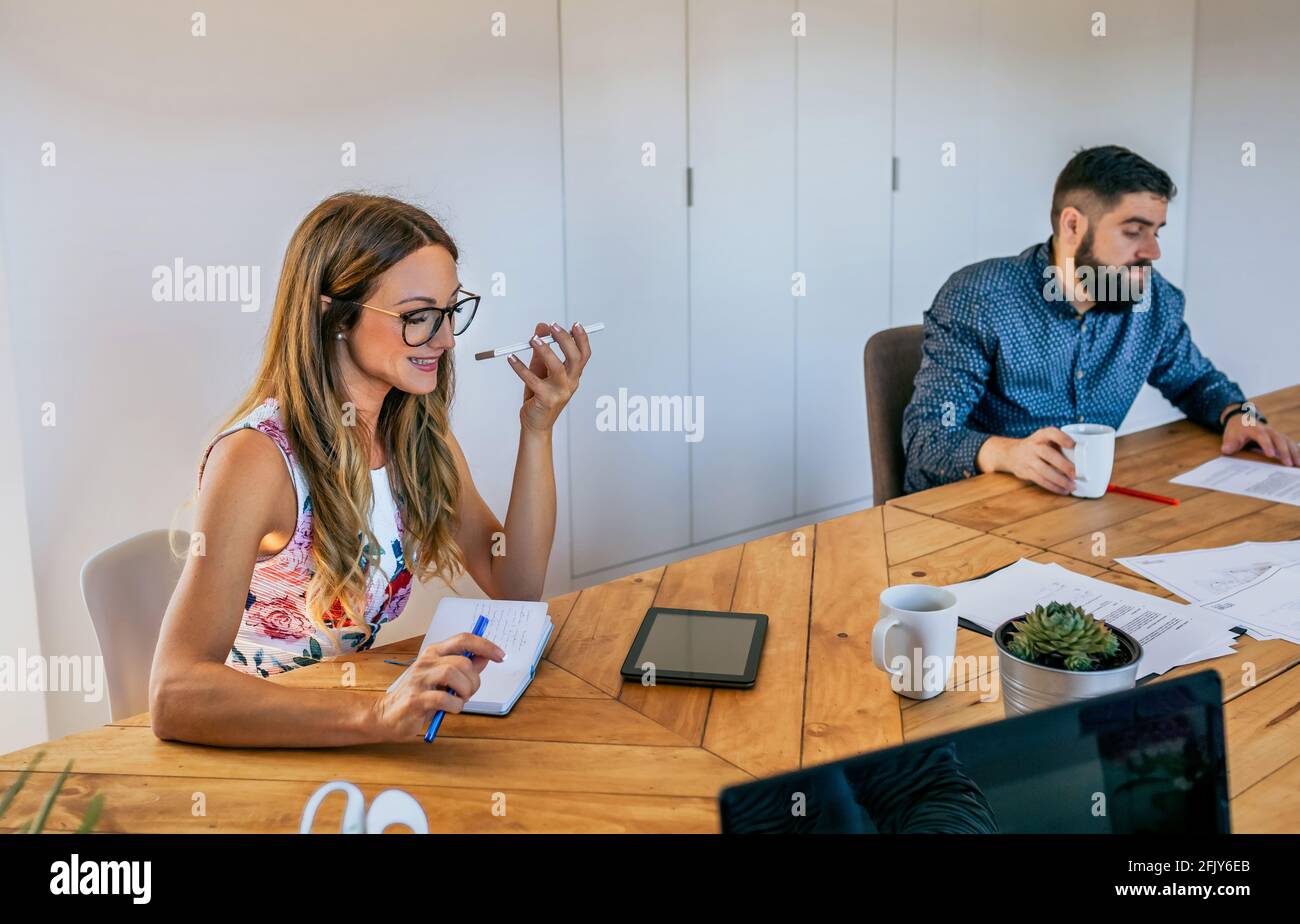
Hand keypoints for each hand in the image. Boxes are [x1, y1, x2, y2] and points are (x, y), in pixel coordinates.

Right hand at [369, 632, 504, 741]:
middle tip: (469, 692)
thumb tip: (486, 657)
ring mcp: (419, 679)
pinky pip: (444, 698)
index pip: (463, 639)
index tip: (501, 656)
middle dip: (474, 680)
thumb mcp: (443, 679)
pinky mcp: (415, 699)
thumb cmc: (418, 696)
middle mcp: (425, 661)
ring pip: (453, 673)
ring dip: (465, 691)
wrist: (386, 716)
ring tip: (460, 700)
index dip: (485, 645)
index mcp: (433, 653)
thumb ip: (464, 668)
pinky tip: (452, 709)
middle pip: (462, 661)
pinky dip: (455, 705)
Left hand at [506, 322, 591, 433]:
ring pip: (557, 368)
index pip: (583, 355)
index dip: (582, 339)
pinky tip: (512, 359)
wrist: (536, 423)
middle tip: (553, 327)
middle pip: (574, 358)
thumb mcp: (541, 368)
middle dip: (565, 340)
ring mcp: (560, 392)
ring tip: (533, 340)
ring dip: (545, 351)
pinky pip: (533, 380)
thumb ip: (542, 348)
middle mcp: (570, 383)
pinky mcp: (546, 400)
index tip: (575, 324)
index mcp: (573, 375)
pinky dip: (520, 368)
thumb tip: (541, 327)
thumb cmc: (540, 395)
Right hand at [978, 427, 1077, 494]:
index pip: (1051, 433)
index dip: (1061, 438)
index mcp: (1041, 435)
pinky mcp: (1026, 472)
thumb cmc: (1038, 446)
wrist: (1011, 453)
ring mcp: (1028, 459)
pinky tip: (1063, 490)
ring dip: (1059, 480)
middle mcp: (1033, 446)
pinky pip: (1040, 481)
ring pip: (1044, 471)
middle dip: (1063, 465)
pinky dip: (1053, 487)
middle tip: (1076, 474)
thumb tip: (1087, 456)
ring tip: (1072, 486)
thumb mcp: (1045, 439)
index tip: (1073, 444)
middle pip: (1048, 454)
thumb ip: (1060, 444)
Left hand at [1221, 415, 1298, 465]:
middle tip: (1289, 464)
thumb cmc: (1236, 430)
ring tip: (1298, 464)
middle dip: (1285, 451)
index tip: (1271, 455)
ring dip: (1294, 452)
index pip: (1262, 436)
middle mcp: (1268, 430)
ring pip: (1287, 441)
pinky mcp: (1280, 438)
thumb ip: (1229, 443)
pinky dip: (1296, 451)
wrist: (1241, 420)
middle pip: (1279, 439)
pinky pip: (1290, 444)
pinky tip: (1299, 461)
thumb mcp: (1229, 435)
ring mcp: (1275, 433)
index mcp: (1254, 428)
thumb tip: (1226, 450)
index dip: (1267, 444)